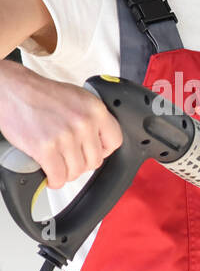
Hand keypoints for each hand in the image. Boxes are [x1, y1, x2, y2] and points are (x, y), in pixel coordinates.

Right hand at [0, 62, 122, 188]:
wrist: (12, 90)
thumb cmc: (41, 94)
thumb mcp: (78, 98)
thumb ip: (93, 118)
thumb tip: (101, 140)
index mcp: (95, 110)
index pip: (115, 142)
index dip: (104, 150)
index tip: (94, 152)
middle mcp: (83, 124)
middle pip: (95, 160)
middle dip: (82, 163)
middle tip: (71, 159)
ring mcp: (65, 137)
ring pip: (77, 171)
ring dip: (67, 173)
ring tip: (59, 166)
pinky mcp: (45, 148)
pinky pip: (58, 176)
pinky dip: (54, 180)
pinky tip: (51, 176)